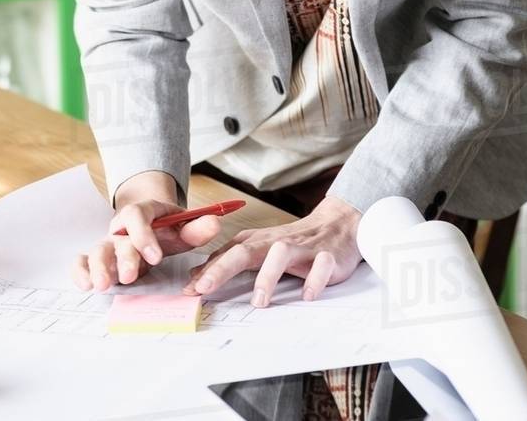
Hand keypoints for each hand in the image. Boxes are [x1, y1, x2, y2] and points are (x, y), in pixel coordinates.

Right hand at [70, 171, 221, 290]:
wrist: (150, 223)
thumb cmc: (167, 228)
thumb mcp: (184, 227)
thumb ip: (198, 227)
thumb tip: (214, 223)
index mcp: (141, 213)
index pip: (137, 216)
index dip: (144, 235)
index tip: (156, 257)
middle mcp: (121, 228)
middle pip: (117, 238)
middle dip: (124, 258)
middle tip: (131, 276)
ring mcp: (107, 243)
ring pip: (96, 251)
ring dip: (98, 268)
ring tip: (103, 285)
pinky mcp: (98, 258)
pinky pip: (81, 262)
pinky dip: (80, 272)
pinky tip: (85, 285)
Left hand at [182, 195, 362, 306]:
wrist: (338, 224)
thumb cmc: (293, 241)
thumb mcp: (258, 248)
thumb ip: (229, 261)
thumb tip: (197, 276)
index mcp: (258, 242)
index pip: (227, 254)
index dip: (207, 271)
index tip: (189, 290)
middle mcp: (276, 242)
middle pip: (245, 250)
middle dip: (223, 268)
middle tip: (205, 288)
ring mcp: (302, 248)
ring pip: (281, 254)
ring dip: (268, 276)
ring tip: (259, 301)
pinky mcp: (327, 255)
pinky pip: (321, 265)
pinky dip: (314, 279)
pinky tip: (307, 296)